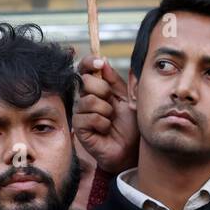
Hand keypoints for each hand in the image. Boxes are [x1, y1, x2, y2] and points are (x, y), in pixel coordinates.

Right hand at [73, 54, 138, 175]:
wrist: (131, 148)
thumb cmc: (129, 125)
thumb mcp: (126, 98)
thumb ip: (114, 80)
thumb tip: (103, 61)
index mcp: (96, 89)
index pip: (85, 70)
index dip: (88, 63)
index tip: (98, 63)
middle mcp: (84, 98)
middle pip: (85, 81)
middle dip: (104, 90)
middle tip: (112, 104)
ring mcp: (80, 113)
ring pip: (89, 100)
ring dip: (106, 111)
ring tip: (111, 120)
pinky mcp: (78, 128)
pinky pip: (90, 117)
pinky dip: (103, 123)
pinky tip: (105, 130)